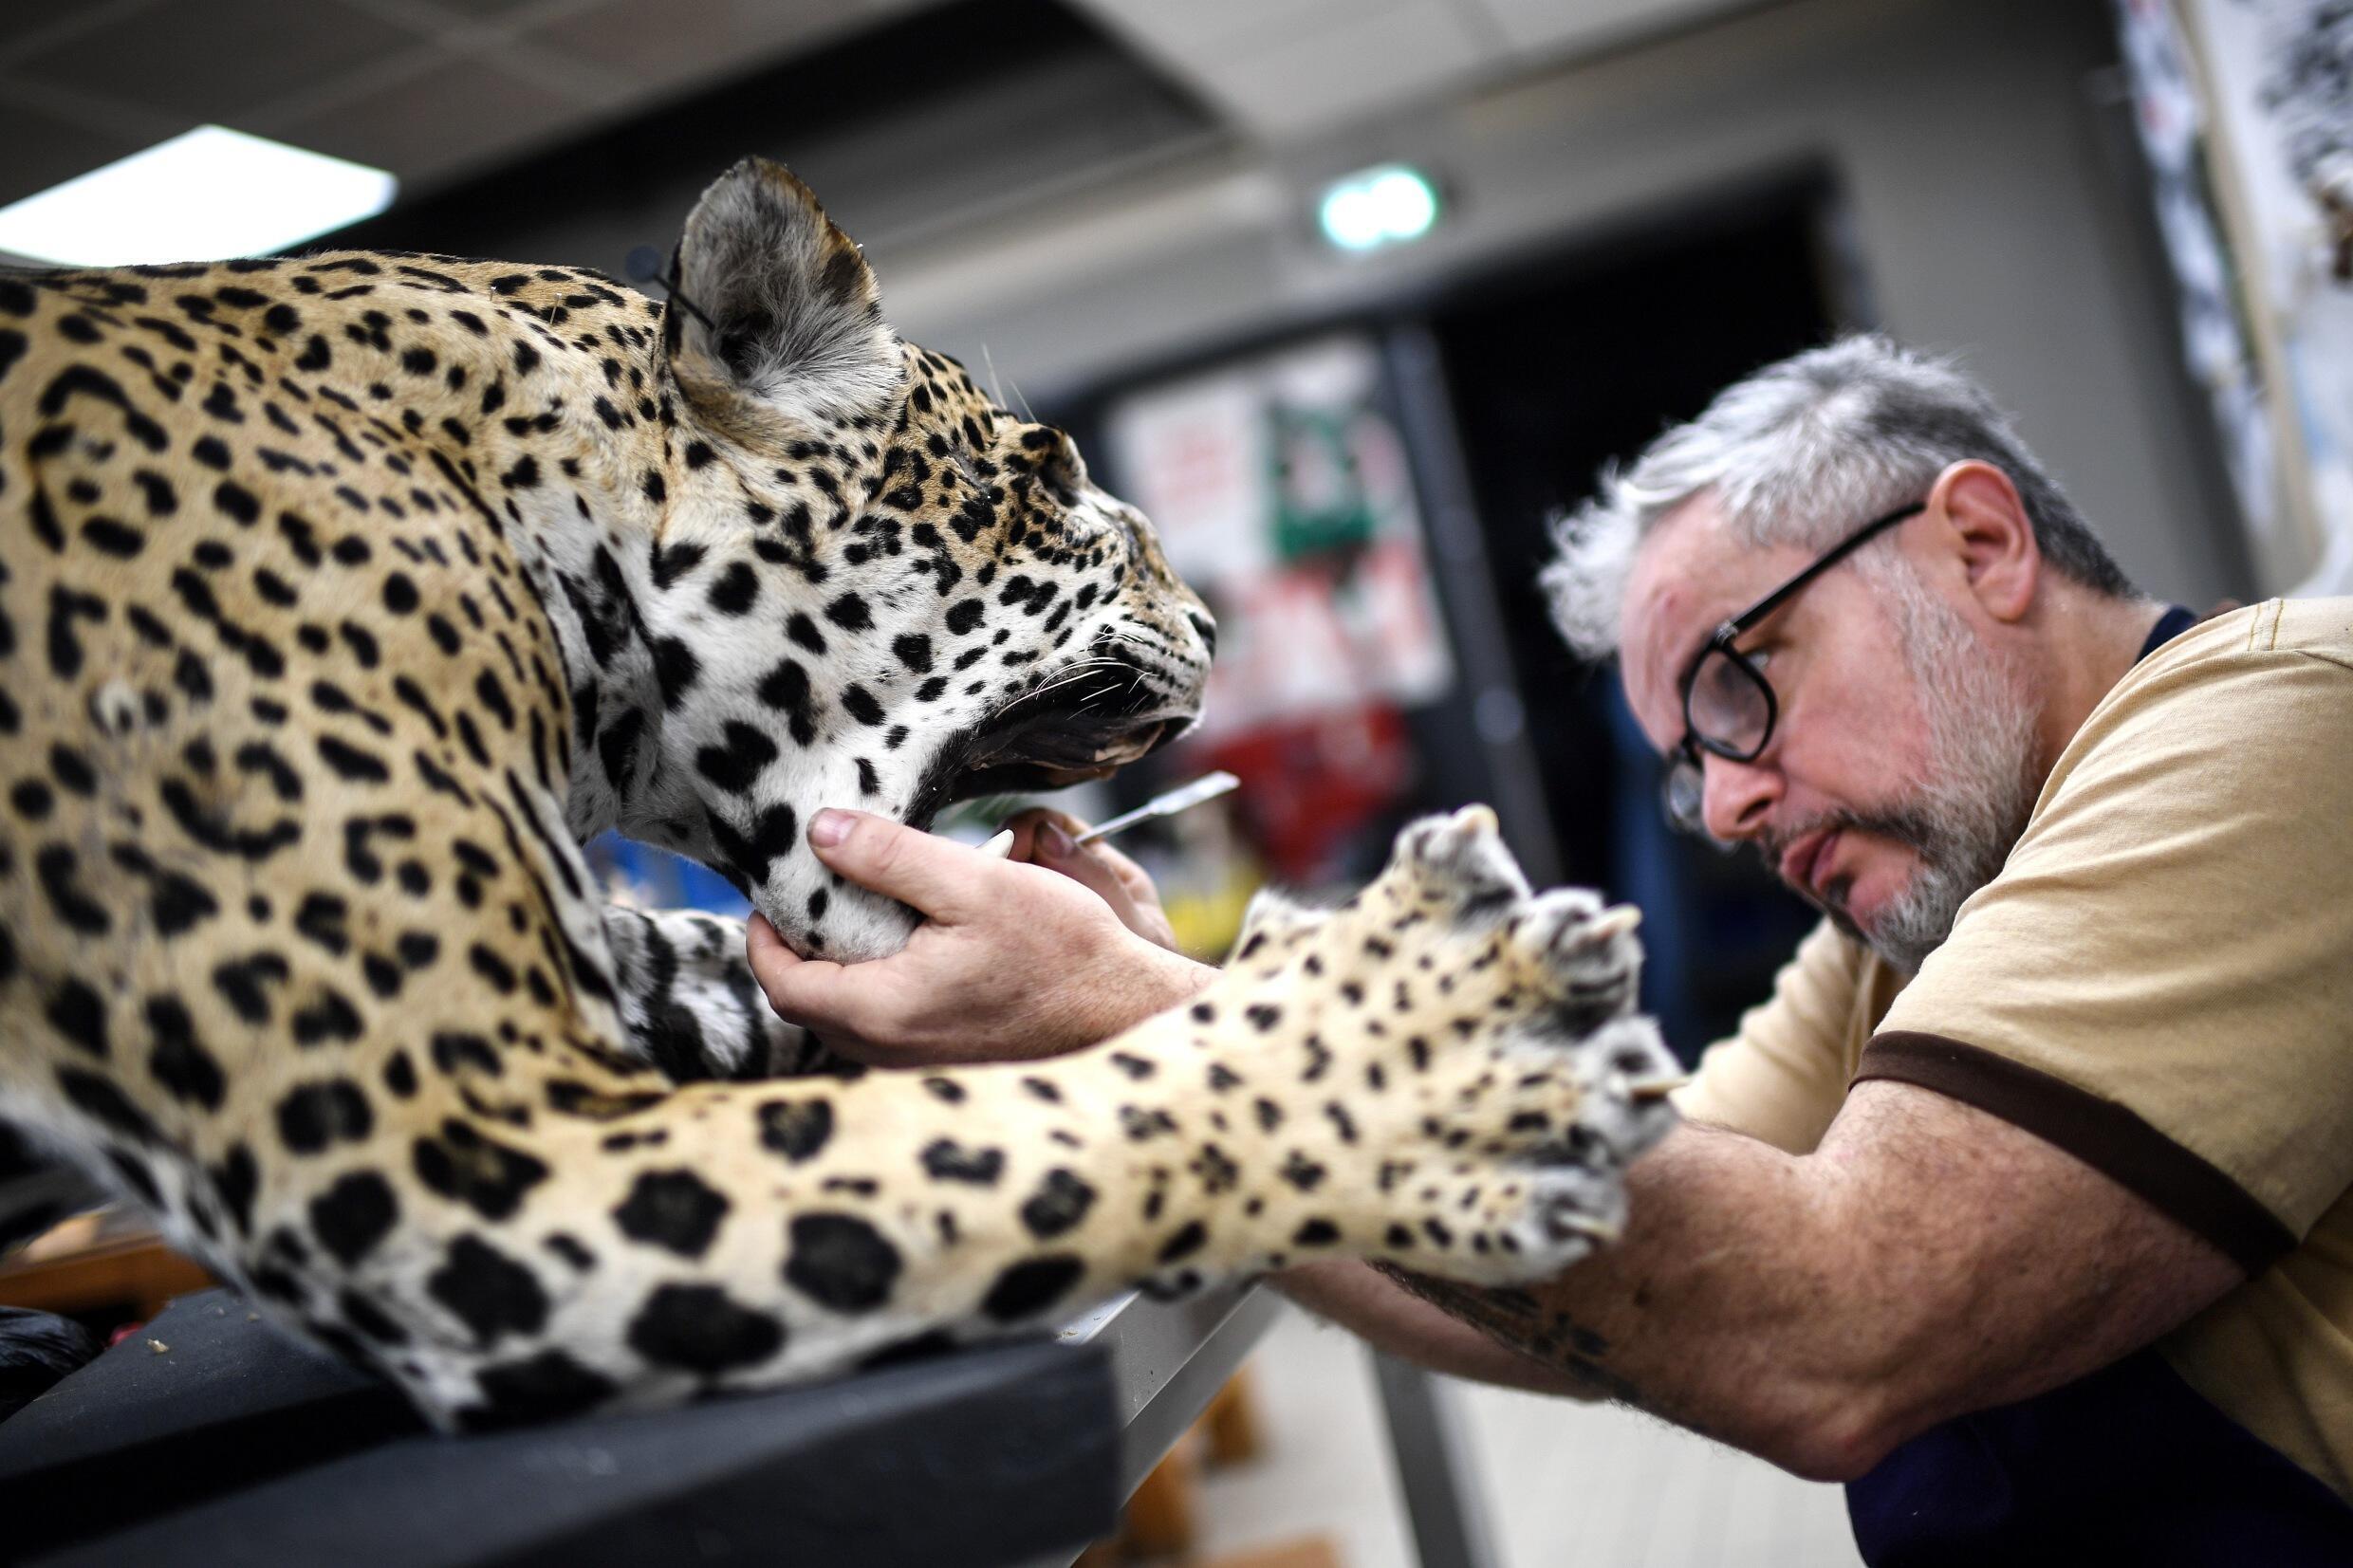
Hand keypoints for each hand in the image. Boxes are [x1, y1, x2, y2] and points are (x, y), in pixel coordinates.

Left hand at [747, 808, 1215, 1066]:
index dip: (762, 938)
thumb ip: (890, 857)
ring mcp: (918, 1061)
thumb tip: (820, 831)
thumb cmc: (1063, 952)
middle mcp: (890, 1049)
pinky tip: (909, 945)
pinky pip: (883, 1026)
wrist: (1128, 1013)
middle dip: (797, 950)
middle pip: (807, 1004)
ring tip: (859, 913)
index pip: (781, 984)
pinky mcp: (946, 1058)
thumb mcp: (974, 883)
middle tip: (812, 895)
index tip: (773, 894)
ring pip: (845, 1018)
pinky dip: (875, 986)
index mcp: (883, 1009)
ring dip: (838, 969)